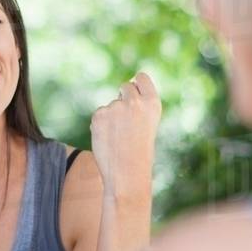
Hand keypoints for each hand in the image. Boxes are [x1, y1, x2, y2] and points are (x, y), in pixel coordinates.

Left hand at [90, 72, 161, 201]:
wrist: (126, 173)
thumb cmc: (140, 152)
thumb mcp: (147, 124)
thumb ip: (138, 106)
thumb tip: (123, 89)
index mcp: (152, 103)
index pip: (141, 77)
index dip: (136, 84)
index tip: (135, 90)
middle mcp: (135, 101)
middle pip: (124, 86)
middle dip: (122, 98)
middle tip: (125, 122)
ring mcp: (116, 107)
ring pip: (110, 105)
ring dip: (111, 117)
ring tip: (118, 138)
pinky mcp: (99, 114)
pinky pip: (99, 114)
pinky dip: (101, 125)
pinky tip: (108, 139)